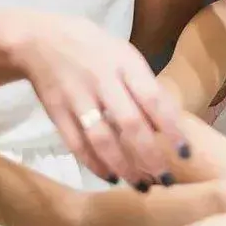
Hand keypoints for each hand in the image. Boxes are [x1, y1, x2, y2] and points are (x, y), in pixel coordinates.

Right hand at [1, 11, 185, 188]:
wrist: (40, 40)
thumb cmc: (94, 49)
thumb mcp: (125, 55)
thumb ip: (145, 87)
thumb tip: (168, 127)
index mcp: (125, 63)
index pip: (153, 99)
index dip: (171, 129)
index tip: (185, 153)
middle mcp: (102, 80)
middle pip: (129, 124)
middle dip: (150, 156)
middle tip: (165, 179)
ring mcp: (77, 97)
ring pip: (102, 139)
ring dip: (124, 166)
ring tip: (140, 185)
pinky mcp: (56, 112)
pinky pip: (76, 144)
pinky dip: (94, 164)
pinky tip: (110, 176)